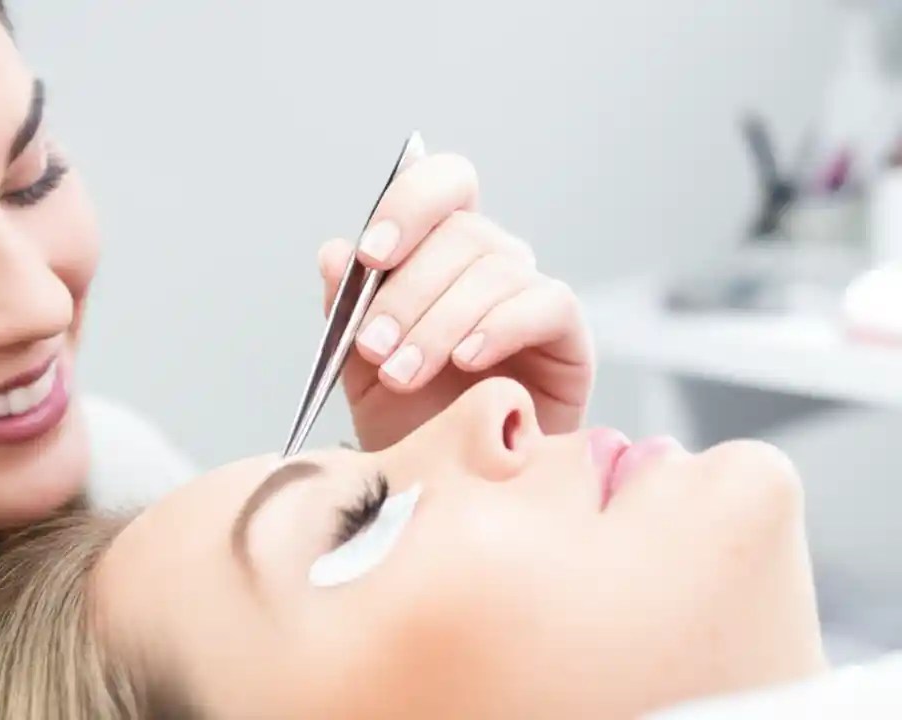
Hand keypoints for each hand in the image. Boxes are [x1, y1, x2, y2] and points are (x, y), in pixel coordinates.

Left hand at [320, 146, 593, 451]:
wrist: (445, 484)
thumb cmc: (409, 422)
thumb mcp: (358, 367)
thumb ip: (346, 308)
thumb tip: (334, 252)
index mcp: (439, 251)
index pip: (441, 186)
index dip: (408, 205)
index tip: (370, 256)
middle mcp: (491, 262)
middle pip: (462, 231)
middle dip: (407, 292)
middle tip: (373, 347)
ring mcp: (531, 294)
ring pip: (493, 270)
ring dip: (439, 322)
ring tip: (403, 373)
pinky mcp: (567, 334)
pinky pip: (545, 303)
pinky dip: (500, 327)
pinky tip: (468, 360)